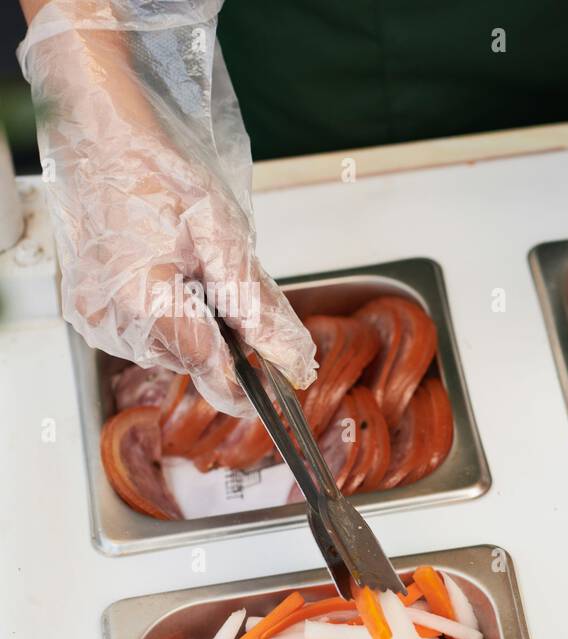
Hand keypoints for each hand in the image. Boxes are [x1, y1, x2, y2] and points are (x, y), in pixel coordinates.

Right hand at [19, 0, 315, 415]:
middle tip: (231, 287)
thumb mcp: (223, 235)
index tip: (286, 380)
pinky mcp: (92, 317)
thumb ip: (255, 304)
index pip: (213, 369)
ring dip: (199, 328)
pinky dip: (171, 318)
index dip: (254, 381)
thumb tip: (289, 358)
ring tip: (193, 273)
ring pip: (173, 353)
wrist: (101, 143)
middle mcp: (114, 323)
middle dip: (228, 340)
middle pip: (196, 363)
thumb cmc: (159, 176)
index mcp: (145, 302)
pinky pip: (146, 338)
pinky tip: (170, 278)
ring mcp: (98, 322)